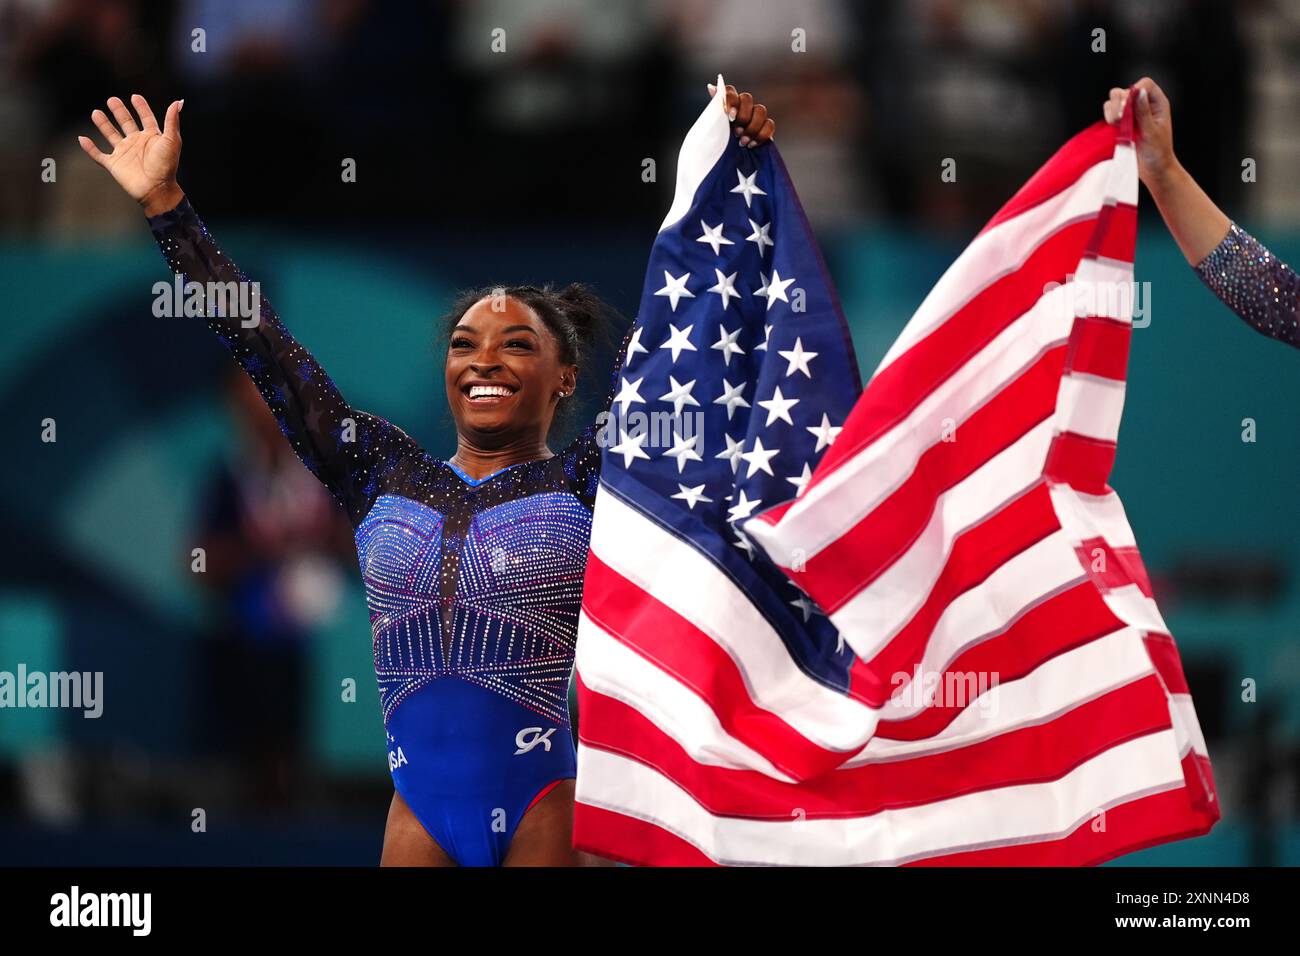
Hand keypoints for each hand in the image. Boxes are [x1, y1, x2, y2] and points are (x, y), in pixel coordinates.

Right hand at [78, 94, 184, 214]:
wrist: (157, 188)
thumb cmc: (167, 165)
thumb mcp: (171, 140)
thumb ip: (172, 120)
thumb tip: (178, 101)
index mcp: (152, 137)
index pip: (146, 118)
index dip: (141, 108)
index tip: (135, 97)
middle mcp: (137, 143)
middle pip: (126, 123)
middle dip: (119, 111)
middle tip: (112, 100)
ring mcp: (125, 153)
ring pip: (111, 135)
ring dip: (103, 124)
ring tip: (96, 112)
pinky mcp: (114, 165)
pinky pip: (99, 155)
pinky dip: (89, 148)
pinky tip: (82, 139)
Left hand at [708, 83, 774, 147]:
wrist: (730, 161)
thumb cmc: (720, 143)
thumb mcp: (714, 129)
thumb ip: (715, 110)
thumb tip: (711, 87)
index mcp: (728, 103)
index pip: (730, 91)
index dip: (731, 101)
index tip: (730, 116)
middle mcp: (742, 106)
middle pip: (747, 98)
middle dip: (743, 116)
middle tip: (736, 133)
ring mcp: (755, 115)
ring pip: (761, 110)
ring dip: (752, 127)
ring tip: (742, 142)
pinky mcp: (765, 127)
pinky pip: (769, 124)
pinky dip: (761, 135)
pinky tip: (751, 145)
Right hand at [1103, 77, 1175, 186]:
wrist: (1153, 169)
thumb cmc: (1158, 152)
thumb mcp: (1152, 132)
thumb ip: (1143, 112)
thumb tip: (1138, 92)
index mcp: (1157, 103)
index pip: (1144, 85)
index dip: (1133, 92)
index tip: (1126, 107)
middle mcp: (1144, 105)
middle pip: (1125, 90)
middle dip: (1118, 103)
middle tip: (1119, 118)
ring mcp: (1131, 114)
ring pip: (1114, 102)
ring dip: (1111, 112)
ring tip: (1116, 125)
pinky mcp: (1121, 124)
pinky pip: (1109, 114)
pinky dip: (1108, 119)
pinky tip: (1114, 129)